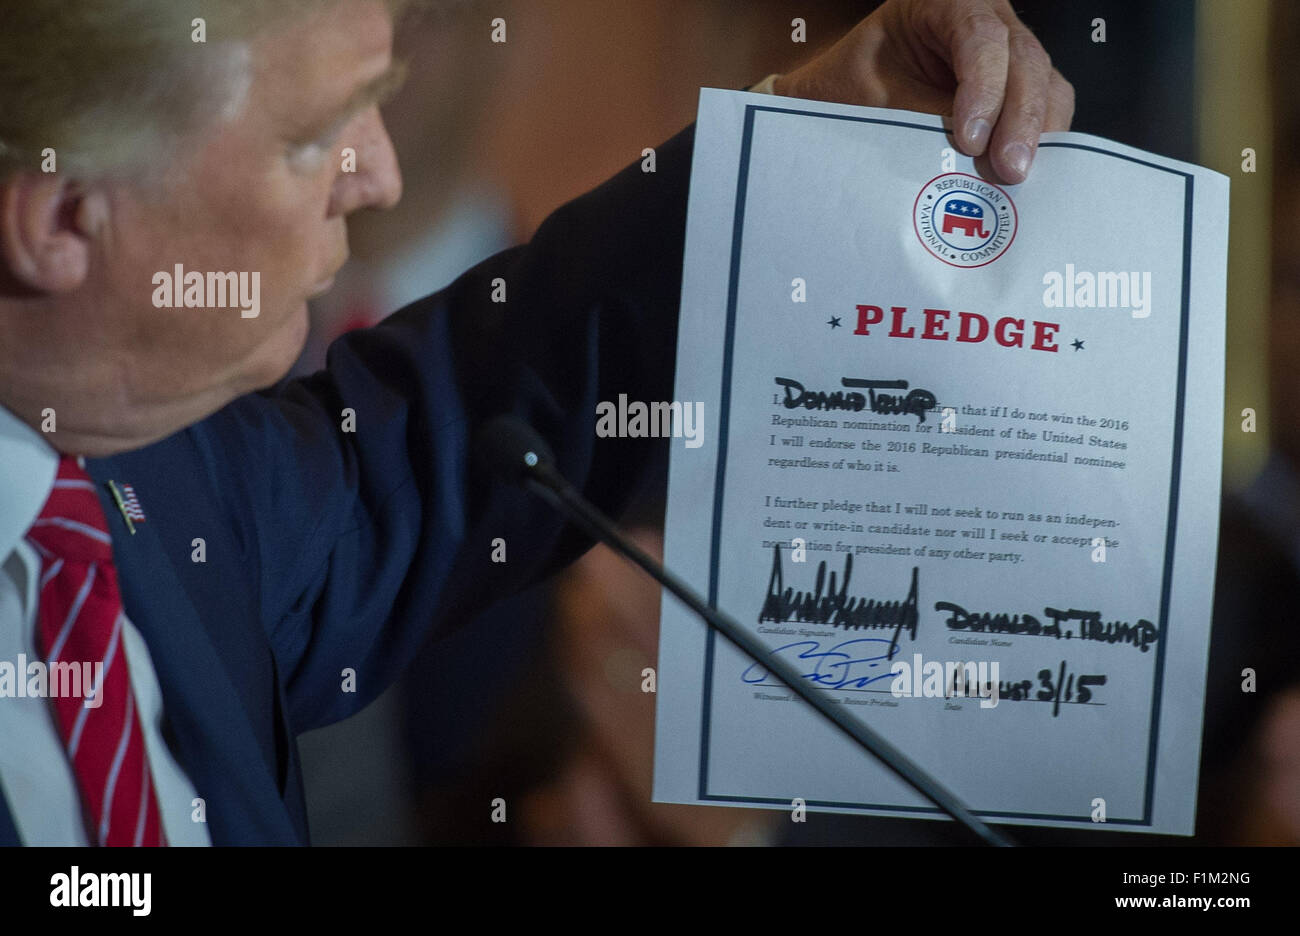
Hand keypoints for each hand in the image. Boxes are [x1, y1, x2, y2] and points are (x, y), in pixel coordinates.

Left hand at [773, 0, 1073, 182]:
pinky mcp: (1017, 86)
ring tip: (1014, 178)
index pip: (981, 36)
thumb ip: (918, 115)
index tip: (971, 140)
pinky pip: (1044, 108)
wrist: (847, 85)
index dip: (984, 89)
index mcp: (944, 1)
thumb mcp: (873, 94)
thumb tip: (964, 156)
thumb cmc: (855, 80)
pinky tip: (1019, 173)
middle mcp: (987, 17)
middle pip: (1025, 60)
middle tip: (1008, 171)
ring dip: (1034, 135)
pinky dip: (1037, 142)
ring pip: (1045, 85)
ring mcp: (1008, 51)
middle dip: (1020, 119)